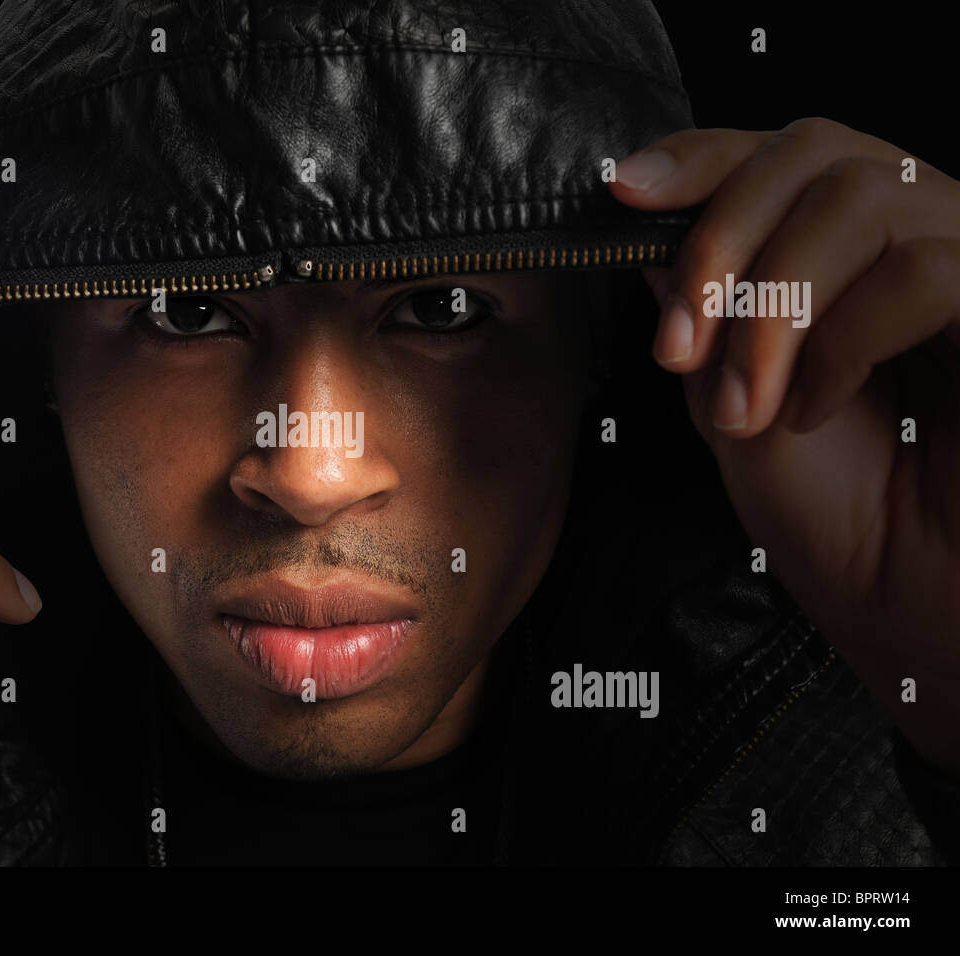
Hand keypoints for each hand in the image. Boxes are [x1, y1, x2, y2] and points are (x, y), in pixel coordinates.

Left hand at [609, 118, 959, 774]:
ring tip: (749, 404)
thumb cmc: (837, 521)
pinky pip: (927, 270)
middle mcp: (923, 240)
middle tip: (678, 345)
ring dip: (774, 304)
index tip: (627, 193)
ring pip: (866, 196)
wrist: (914, 614)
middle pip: (819, 150)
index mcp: (853, 256)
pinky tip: (815, 408)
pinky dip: (845, 338)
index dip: (702, 158)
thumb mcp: (733, 406)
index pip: (783, 157)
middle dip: (721, 240)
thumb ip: (706, 319)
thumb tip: (657, 238)